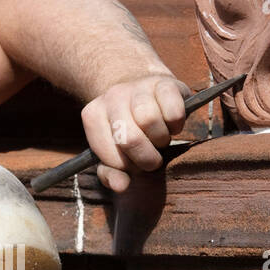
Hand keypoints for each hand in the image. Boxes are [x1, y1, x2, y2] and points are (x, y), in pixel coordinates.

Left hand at [79, 74, 191, 192]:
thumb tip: (121, 186)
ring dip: (161, 139)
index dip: (127, 167)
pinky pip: (173, 111)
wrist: (144, 89)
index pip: (111, 156)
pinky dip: (176, 125)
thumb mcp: (113, 152)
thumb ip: (111, 174)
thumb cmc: (128, 129)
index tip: (133, 163)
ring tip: (160, 138)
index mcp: (93, 116)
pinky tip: (172, 124)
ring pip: (150, 121)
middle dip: (146, 158)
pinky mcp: (165, 83)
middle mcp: (112, 97)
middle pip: (129, 138)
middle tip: (152, 157)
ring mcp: (138, 87)